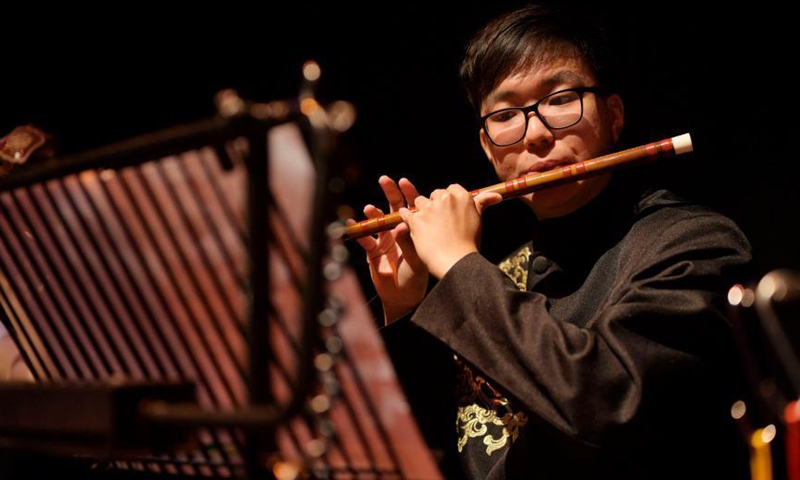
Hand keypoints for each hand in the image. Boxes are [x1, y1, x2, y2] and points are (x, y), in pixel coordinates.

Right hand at [349, 175, 428, 323]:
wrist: (402, 297)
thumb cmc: (415, 278)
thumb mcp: (416, 261)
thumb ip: (408, 243)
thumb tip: (401, 224)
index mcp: (413, 231)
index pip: (412, 208)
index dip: (408, 194)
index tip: (403, 182)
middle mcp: (399, 232)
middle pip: (393, 207)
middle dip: (389, 192)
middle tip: (384, 180)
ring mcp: (385, 240)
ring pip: (378, 221)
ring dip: (374, 213)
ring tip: (370, 208)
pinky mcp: (372, 251)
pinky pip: (365, 239)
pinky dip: (358, 231)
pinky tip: (353, 223)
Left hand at [399, 185, 500, 278]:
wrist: (456, 262)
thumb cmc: (469, 243)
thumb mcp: (478, 220)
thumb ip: (483, 203)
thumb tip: (496, 196)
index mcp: (462, 196)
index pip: (451, 189)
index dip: (449, 200)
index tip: (449, 212)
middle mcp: (445, 199)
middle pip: (435, 194)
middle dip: (435, 205)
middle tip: (439, 222)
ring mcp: (429, 208)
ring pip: (420, 202)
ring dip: (421, 212)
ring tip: (427, 227)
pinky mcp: (416, 220)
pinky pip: (406, 214)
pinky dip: (406, 218)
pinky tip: (408, 223)